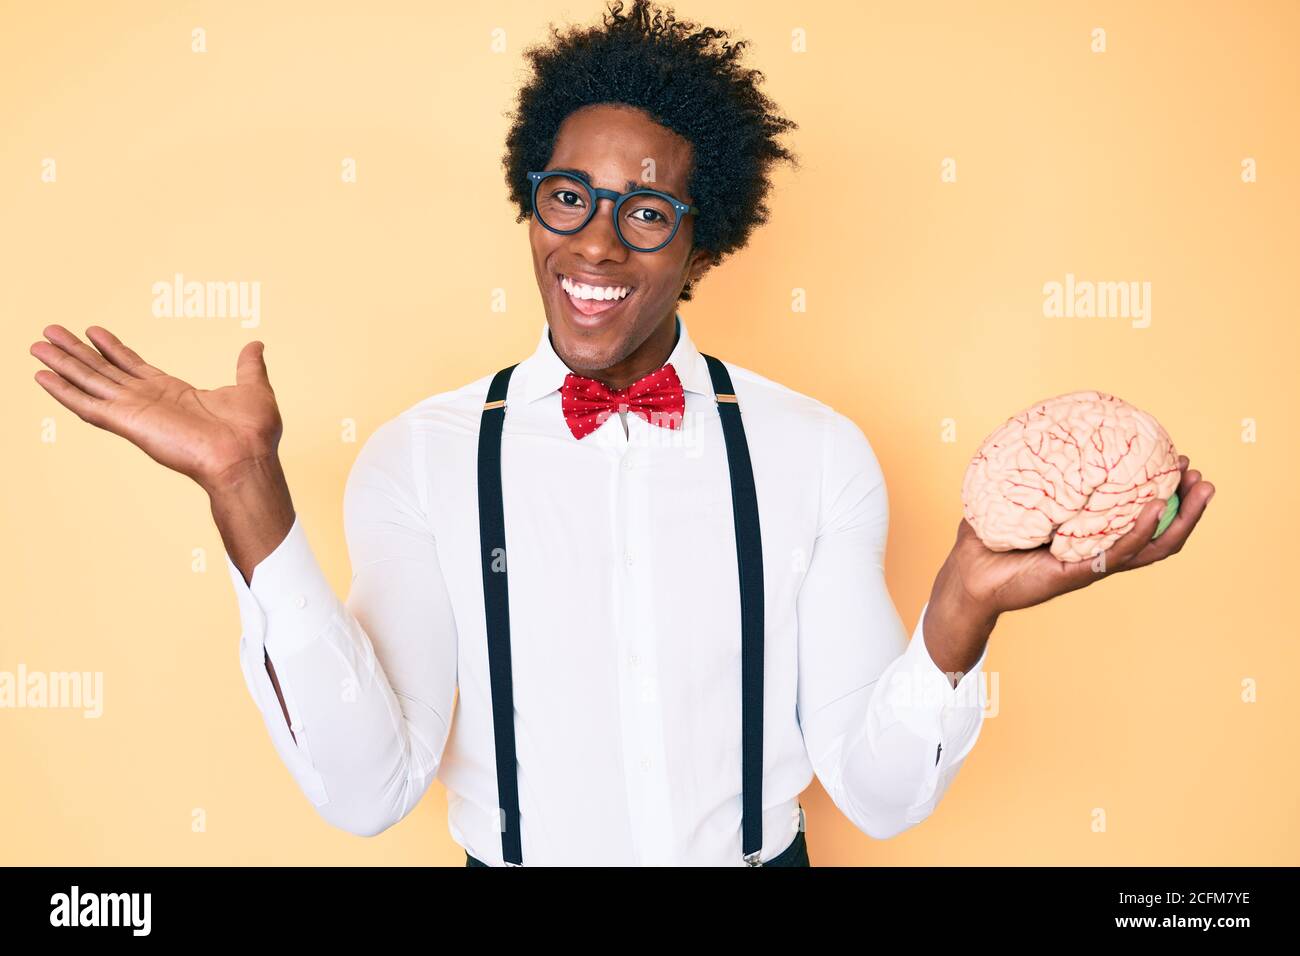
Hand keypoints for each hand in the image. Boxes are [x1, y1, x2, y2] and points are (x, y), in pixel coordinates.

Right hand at [30, 325, 282, 492]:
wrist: (247, 457)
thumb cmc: (253, 433)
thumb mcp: (253, 387)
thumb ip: (249, 365)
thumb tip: (256, 344)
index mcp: (173, 392)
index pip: (133, 366)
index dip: (112, 348)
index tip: (92, 331)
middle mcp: (149, 401)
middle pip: (103, 370)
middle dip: (77, 352)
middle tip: (50, 332)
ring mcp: (135, 411)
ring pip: (89, 382)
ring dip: (62, 365)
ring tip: (37, 346)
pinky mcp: (127, 423)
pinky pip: (87, 405)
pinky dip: (64, 391)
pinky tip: (42, 377)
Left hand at [940, 455, 1214, 618]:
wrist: (967, 574)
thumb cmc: (989, 539)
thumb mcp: (1017, 498)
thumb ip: (1032, 469)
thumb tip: (1041, 425)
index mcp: (1091, 534)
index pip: (1139, 515)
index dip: (1165, 492)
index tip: (1178, 462)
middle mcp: (1099, 550)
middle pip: (1159, 531)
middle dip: (1188, 505)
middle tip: (1199, 475)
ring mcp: (1091, 563)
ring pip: (1151, 545)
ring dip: (1181, 518)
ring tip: (1198, 489)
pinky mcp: (1076, 574)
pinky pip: (1117, 554)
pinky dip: (1139, 532)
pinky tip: (1152, 509)